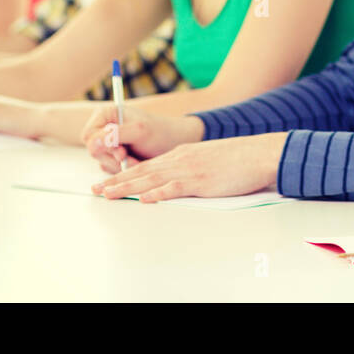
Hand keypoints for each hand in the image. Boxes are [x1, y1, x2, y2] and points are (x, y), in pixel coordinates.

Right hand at [82, 106, 204, 172]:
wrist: (173, 144)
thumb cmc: (159, 132)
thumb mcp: (138, 131)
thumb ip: (114, 136)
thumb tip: (91, 143)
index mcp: (106, 114)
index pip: (89, 135)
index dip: (102, 146)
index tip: (120, 151)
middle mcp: (104, 127)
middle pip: (93, 150)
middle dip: (112, 157)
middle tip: (128, 157)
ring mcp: (108, 142)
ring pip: (100, 160)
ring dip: (118, 165)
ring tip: (135, 161)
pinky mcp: (113, 155)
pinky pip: (108, 167)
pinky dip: (121, 169)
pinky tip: (134, 164)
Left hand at [90, 132, 287, 200]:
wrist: (259, 153)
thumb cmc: (237, 159)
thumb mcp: (207, 158)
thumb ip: (190, 167)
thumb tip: (176, 181)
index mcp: (182, 155)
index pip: (146, 166)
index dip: (123, 175)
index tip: (106, 183)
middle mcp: (180, 160)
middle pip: (142, 172)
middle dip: (116, 181)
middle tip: (95, 190)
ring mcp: (189, 170)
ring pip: (151, 180)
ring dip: (127, 188)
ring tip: (108, 194)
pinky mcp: (201, 181)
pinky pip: (176, 188)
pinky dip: (159, 194)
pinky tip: (145, 200)